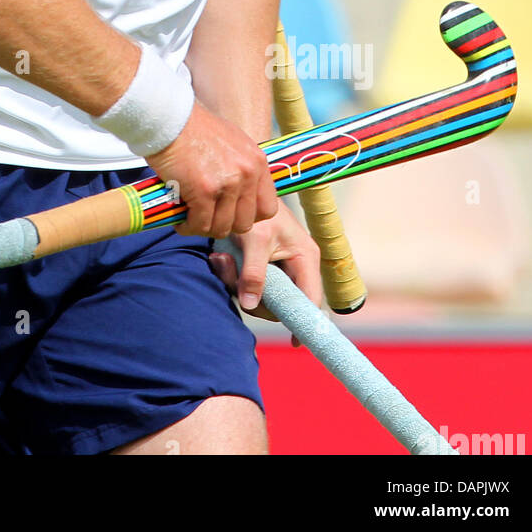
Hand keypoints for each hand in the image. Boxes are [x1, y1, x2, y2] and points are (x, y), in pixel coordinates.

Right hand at [146, 104, 277, 239]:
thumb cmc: (192, 127)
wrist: (169, 117)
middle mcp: (247, 173)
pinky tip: (179, 219)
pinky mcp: (204, 191)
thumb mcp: (231, 142)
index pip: (267, 208)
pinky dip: (188, 226)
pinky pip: (200, 224)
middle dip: (224, 224)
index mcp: (256, 161)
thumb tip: (236, 195)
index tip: (230, 213)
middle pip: (245, 223)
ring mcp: (227, 183)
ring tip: (189, 219)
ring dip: (204, 227)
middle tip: (206, 218)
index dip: (248, 216)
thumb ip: (239, 167)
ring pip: (221, 227)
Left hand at [209, 200, 322, 327]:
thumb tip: (250, 304)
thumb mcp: (255, 239)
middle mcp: (295, 266)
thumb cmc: (255, 210)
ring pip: (260, 297)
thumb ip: (254, 273)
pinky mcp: (259, 268)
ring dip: (236, 282)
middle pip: (281, 304)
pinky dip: (230, 276)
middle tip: (230, 272)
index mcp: (306, 258)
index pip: (312, 299)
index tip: (295, 342)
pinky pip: (246, 286)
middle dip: (253, 296)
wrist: (237, 189)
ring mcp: (277, 269)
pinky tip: (219, 257)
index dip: (306, 323)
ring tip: (220, 259)